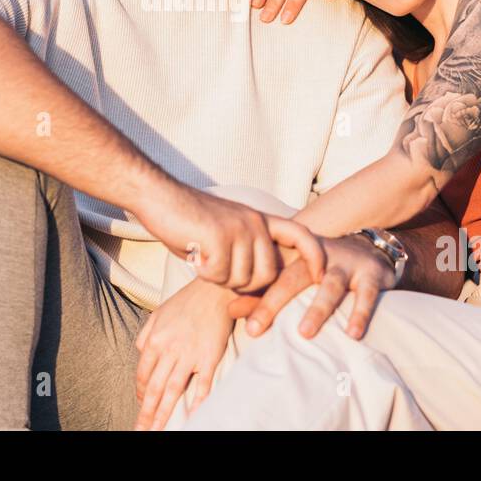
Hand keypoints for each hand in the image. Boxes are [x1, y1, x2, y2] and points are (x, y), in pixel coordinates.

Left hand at [133, 279, 235, 429]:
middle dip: (146, 413)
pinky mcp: (209, 357)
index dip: (141, 393)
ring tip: (157, 430)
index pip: (143, 374)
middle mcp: (169, 349)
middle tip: (140, 431)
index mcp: (155, 339)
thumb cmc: (187, 300)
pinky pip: (202, 385)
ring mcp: (189, 355)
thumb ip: (146, 333)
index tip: (142, 406)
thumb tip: (140, 352)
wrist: (215, 288)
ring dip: (163, 415)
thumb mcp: (158, 312)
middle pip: (154, 388)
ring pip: (172, 391)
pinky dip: (197, 403)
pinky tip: (193, 417)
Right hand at [139, 184, 326, 292]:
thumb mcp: (227, 231)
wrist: (159, 195)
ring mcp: (238, 229)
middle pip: (267, 275)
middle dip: (244, 285)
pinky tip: (194, 256)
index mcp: (259, 219)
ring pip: (242, 280)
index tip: (320, 276)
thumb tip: (259, 282)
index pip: (301, 234)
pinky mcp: (219, 238)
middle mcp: (254, 222)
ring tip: (204, 258)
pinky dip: (205, 274)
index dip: (314, 256)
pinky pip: (219, 276)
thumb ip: (247, 250)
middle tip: (218, 270)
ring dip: (221, 279)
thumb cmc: (189, 219)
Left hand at [227, 234, 394, 339]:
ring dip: (317, 309)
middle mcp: (320, 256)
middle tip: (255, 328)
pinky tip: (353, 333)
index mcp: (297, 255)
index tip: (240, 319)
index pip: (271, 274)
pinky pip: (366, 294)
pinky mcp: (371, 274)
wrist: (370, 248)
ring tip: (304, 333)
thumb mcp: (295, 276)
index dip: (254, 296)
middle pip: (293, 277)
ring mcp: (346, 263)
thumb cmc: (324, 269)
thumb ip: (265, 293)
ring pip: (330, 285)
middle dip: (273, 302)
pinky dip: (360, 313)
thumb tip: (231, 310)